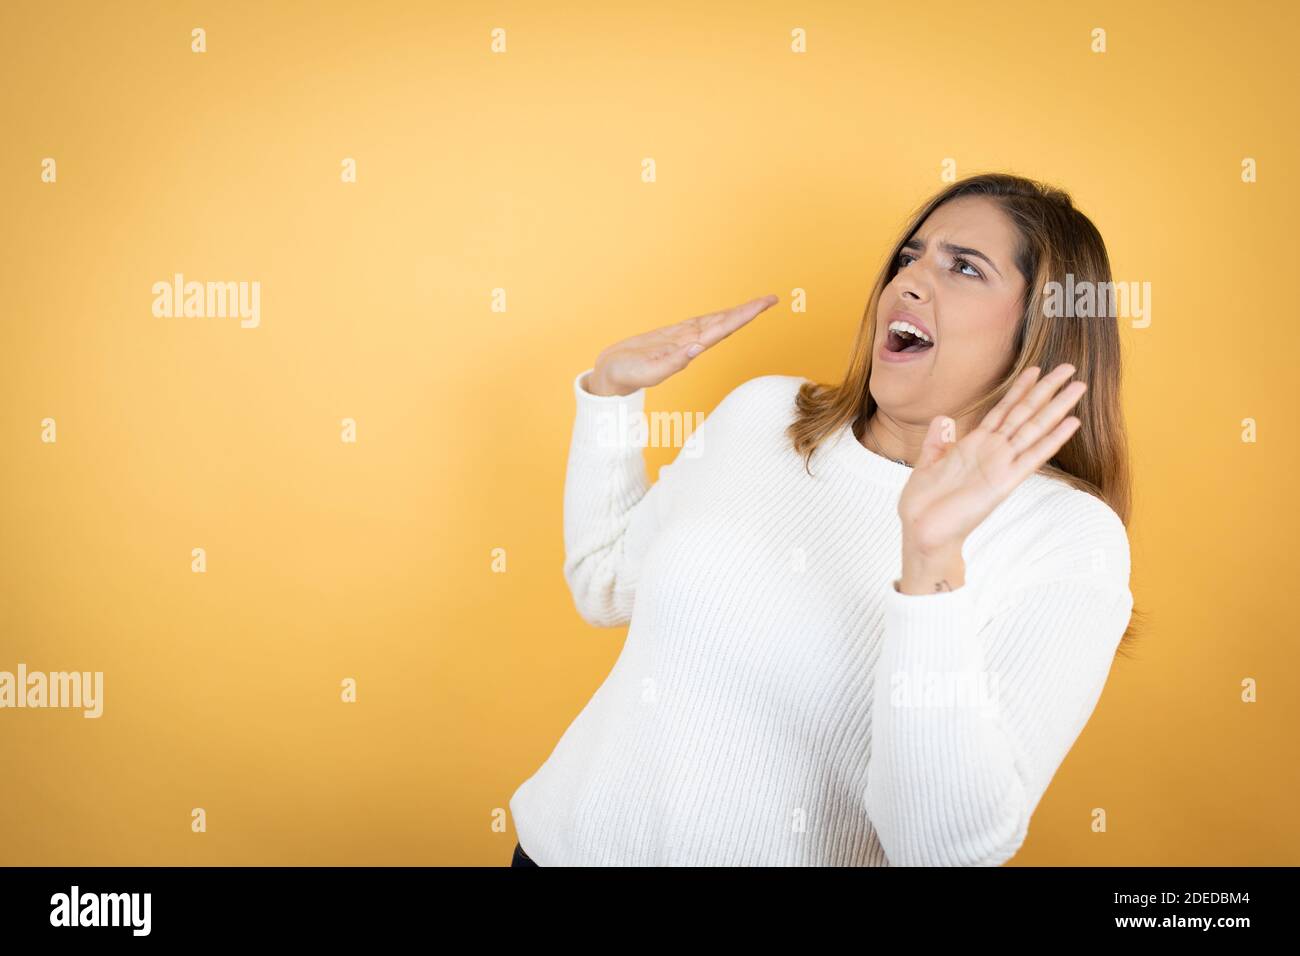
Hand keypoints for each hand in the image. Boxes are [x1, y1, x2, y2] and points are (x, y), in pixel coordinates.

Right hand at [585, 295, 779, 395]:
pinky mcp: (671, 337)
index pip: (724, 328)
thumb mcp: (650, 370)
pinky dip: (714, 317)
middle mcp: (691, 344)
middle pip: (726, 324)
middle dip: (748, 311)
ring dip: (735, 313)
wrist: (611, 377)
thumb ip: (674, 361)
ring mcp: (682, 340)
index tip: (764, 303)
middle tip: (771, 299)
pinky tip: (722, 315)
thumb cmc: (627, 375)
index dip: (745, 315)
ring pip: (714, 323)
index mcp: (690, 350)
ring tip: (754, 304)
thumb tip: (699, 347)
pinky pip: (698, 324)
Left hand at [897, 363, 1087, 557]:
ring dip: (1057, 408)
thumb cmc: (924, 501)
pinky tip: (1071, 423)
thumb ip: (938, 440)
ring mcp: (1001, 466)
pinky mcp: (1004, 483)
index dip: (1019, 389)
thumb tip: (943, 419)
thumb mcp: (928, 461)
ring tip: (1078, 387)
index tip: (1036, 369)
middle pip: (1025, 413)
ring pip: (1034, 429)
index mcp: (975, 445)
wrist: (922, 530)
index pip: (1003, 410)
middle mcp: (993, 452)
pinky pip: (1032, 457)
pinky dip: (1052, 440)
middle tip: (1069, 368)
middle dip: (1047, 390)